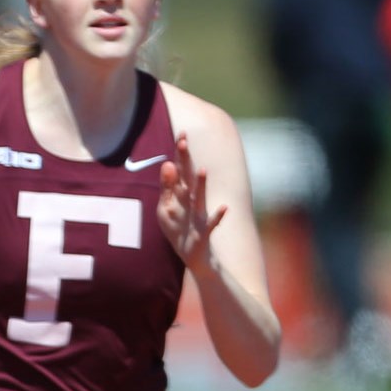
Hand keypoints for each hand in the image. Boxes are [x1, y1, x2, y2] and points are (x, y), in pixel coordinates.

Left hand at [156, 133, 225, 271]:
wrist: (194, 256)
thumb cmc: (178, 229)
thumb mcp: (166, 208)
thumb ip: (167, 187)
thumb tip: (167, 163)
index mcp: (180, 196)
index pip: (180, 170)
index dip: (180, 153)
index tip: (181, 133)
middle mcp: (191, 202)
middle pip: (187, 178)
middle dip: (185, 160)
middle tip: (183, 140)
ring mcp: (198, 217)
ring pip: (199, 198)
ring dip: (201, 185)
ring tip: (202, 170)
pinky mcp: (203, 233)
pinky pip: (212, 224)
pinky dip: (218, 217)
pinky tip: (224, 208)